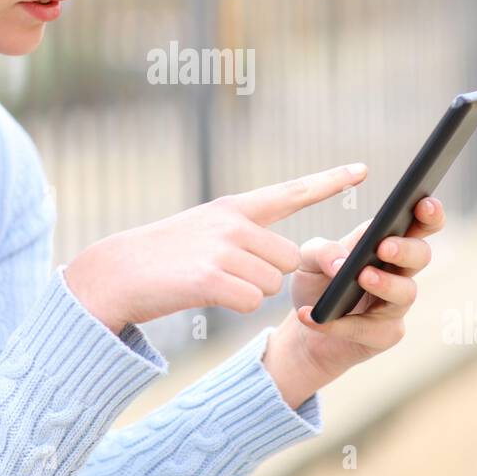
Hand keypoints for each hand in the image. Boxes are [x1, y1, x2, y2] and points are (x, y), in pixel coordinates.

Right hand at [65, 163, 368, 333]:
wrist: (114, 274)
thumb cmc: (163, 259)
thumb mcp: (204, 233)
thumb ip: (246, 238)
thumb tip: (288, 265)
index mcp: (233, 208)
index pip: (290, 192)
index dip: (328, 182)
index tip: (362, 170)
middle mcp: (232, 222)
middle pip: (289, 259)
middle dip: (268, 275)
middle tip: (228, 275)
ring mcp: (221, 248)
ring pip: (272, 283)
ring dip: (248, 292)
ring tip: (210, 282)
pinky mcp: (210, 277)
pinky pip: (251, 301)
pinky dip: (235, 306)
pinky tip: (206, 295)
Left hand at [277, 196, 445, 386]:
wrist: (303, 327)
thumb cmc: (315, 282)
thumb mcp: (308, 258)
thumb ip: (323, 251)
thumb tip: (341, 263)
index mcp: (387, 243)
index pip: (419, 224)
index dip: (429, 214)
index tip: (423, 203)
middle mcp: (399, 272)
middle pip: (421, 255)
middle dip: (406, 249)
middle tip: (383, 247)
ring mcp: (395, 305)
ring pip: (406, 293)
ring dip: (385, 284)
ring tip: (361, 276)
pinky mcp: (383, 335)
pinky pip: (370, 329)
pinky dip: (340, 324)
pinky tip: (312, 317)